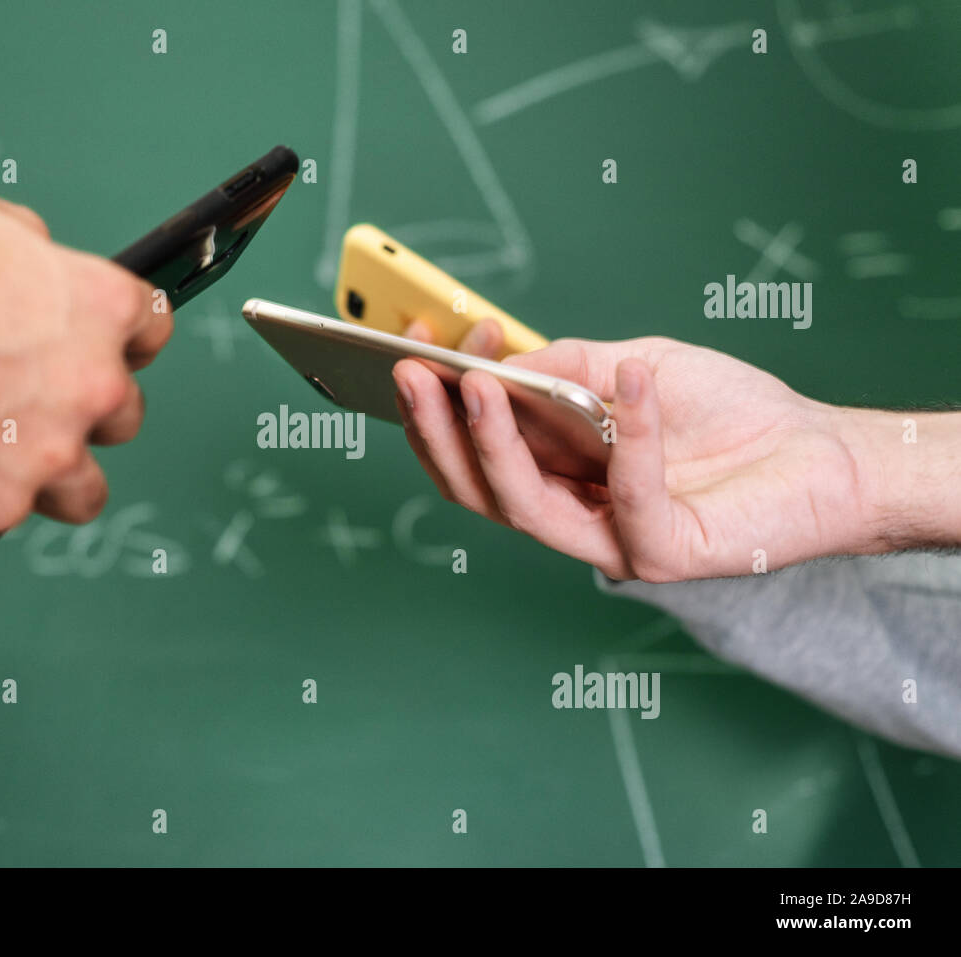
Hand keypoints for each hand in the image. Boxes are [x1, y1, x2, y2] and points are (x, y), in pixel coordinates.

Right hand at [0, 183, 171, 533]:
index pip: (152, 332)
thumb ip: (36, 254)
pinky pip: (8, 516)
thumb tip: (46, 269)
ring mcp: (50, 452)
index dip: (118, 341)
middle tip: (22, 402)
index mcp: (103, 306)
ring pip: (85, 489)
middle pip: (125, 413)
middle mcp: (94, 383)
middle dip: (81, 409)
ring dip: (53, 476)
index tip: (92, 350)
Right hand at [391, 335, 918, 580]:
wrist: (826, 451)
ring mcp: (613, 541)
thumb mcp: (633, 366)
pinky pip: (629, 497)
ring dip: (494, 445)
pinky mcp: (664, 553)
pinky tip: (631, 380)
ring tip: (480, 384)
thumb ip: (567, 367)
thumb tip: (500, 365)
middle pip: (476, 489)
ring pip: (525, 507)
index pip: (473, 453)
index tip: (416, 344)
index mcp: (555, 474)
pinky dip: (630, 434)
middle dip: (435, 431)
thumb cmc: (729, 412)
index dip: (436, 405)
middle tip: (412, 372)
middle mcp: (572, 514)